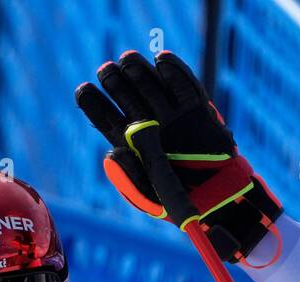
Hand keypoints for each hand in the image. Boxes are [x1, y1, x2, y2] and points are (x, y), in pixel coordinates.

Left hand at [75, 50, 280, 263]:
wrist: (215, 200)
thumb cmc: (176, 202)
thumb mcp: (147, 197)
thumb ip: (128, 177)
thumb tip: (113, 150)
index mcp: (128, 142)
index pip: (105, 118)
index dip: (93, 103)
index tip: (84, 90)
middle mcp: (147, 123)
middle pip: (125, 95)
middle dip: (114, 81)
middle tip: (107, 70)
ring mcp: (171, 114)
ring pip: (151, 86)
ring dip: (139, 71)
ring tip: (129, 61)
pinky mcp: (196, 110)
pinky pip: (185, 87)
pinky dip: (175, 72)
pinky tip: (161, 60)